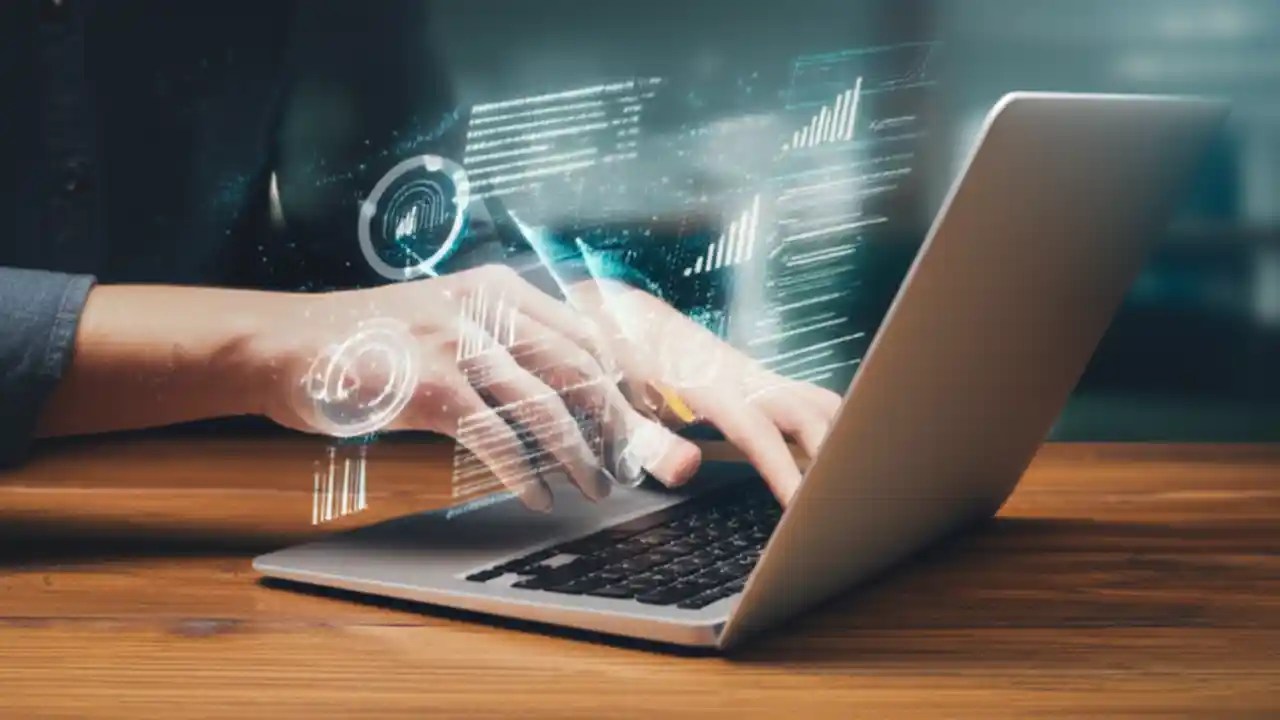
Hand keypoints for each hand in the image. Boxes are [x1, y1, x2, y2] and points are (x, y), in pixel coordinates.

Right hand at [250, 265, 701, 510]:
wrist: (288, 343)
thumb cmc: (373, 342)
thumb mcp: (448, 319)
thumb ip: (504, 341)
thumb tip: (567, 389)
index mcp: (499, 289)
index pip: (587, 332)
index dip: (627, 379)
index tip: (650, 416)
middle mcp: (486, 308)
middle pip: (581, 367)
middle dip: (623, 422)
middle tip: (644, 462)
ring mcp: (457, 344)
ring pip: (547, 405)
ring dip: (581, 455)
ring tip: (597, 487)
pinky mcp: (429, 386)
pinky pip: (497, 437)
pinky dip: (527, 472)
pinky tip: (541, 496)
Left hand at [568, 279, 841, 503]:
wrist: (613, 310)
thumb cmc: (612, 359)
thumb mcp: (614, 401)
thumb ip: (647, 438)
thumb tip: (687, 469)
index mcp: (705, 382)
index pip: (757, 431)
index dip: (783, 469)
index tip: (802, 505)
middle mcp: (739, 373)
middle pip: (807, 410)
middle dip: (833, 453)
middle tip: (845, 502)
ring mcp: (752, 373)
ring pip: (816, 399)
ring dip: (839, 436)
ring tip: (852, 483)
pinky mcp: (755, 377)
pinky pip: (806, 397)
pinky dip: (828, 425)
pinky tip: (832, 455)